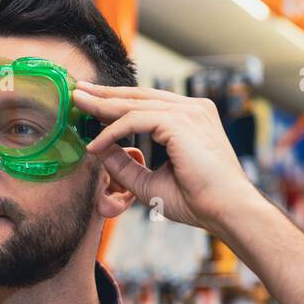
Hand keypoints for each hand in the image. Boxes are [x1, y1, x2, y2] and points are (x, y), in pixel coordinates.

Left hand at [72, 80, 261, 233]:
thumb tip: (99, 150)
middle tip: (77, 92)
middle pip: (138, 96)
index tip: (90, 105)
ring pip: (135, 103)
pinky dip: (113, 131)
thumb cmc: (197, 201)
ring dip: (103, 105)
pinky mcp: (181, 122)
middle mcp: (192, 109)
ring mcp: (189, 112)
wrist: (226, 211)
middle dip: (104, 95)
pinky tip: (95, 144)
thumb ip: (125, 165)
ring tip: (77, 105)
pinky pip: (136, 119)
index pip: (147, 104)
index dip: (116, 103)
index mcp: (190, 119)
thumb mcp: (149, 182)